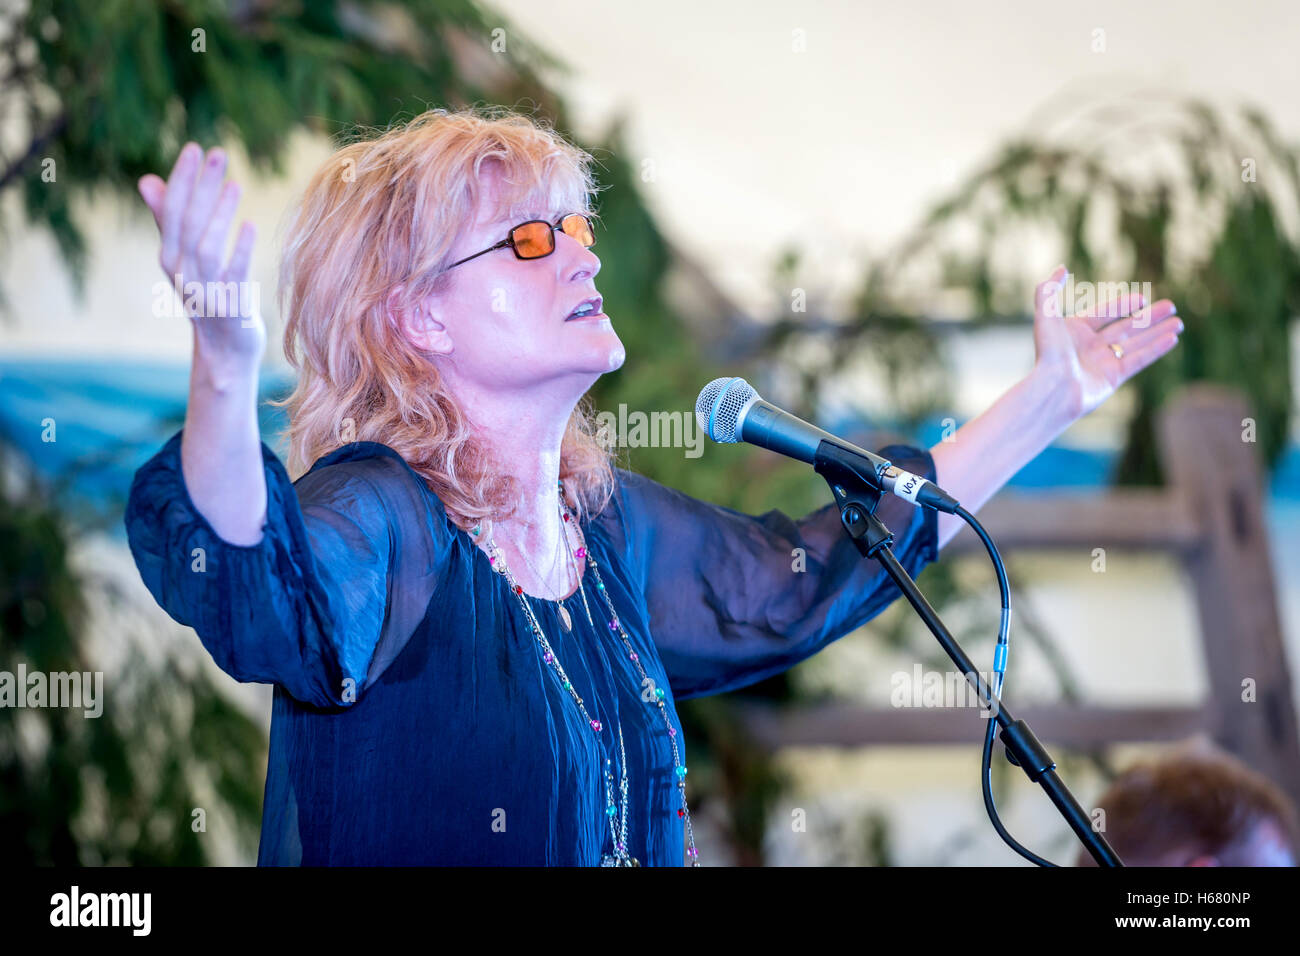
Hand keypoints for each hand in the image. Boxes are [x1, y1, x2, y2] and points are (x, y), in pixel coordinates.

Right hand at [138, 142, 265, 371]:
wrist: (223, 351)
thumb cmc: (208, 295)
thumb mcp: (185, 259)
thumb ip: (169, 220)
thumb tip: (146, 179)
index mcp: (169, 257)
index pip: (172, 211)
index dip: (182, 179)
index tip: (195, 148)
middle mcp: (181, 273)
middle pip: (188, 223)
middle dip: (201, 186)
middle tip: (218, 153)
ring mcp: (204, 292)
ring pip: (206, 248)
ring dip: (219, 214)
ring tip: (236, 185)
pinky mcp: (230, 308)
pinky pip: (233, 276)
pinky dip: (240, 250)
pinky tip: (249, 226)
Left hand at [1031, 264, 1182, 420]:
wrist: (1053, 389)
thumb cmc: (1049, 352)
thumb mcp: (1045, 314)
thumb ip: (1049, 290)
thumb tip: (1061, 268)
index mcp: (1075, 331)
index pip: (1104, 314)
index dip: (1123, 305)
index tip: (1142, 298)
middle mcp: (1090, 347)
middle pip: (1125, 328)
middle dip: (1149, 318)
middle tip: (1171, 306)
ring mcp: (1103, 363)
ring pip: (1136, 343)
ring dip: (1158, 332)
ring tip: (1179, 322)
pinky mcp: (1113, 378)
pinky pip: (1139, 360)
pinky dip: (1156, 349)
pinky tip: (1173, 338)